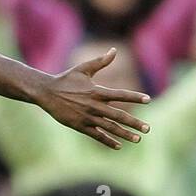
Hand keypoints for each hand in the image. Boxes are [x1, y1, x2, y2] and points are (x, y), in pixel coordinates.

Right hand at [36, 50, 150, 148]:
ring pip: (109, 128)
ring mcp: (87, 117)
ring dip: (124, 134)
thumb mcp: (83, 69)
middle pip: (118, 115)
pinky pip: (96, 135)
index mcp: (96, 91)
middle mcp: (94, 106)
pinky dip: (108, 141)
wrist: (46, 93)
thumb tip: (114, 50)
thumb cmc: (65, 79)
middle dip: (134, 123)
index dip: (134, 97)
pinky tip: (118, 146)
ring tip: (137, 139)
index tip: (148, 100)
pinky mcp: (79, 126)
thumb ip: (100, 61)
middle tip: (147, 129)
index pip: (120, 95)